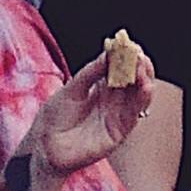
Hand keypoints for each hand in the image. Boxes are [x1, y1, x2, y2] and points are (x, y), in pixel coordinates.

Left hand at [33, 45, 153, 182]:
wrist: (45, 145)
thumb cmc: (55, 117)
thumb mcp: (71, 88)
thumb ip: (91, 72)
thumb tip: (108, 53)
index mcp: (102, 87)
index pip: (121, 68)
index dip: (127, 57)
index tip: (129, 45)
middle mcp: (114, 100)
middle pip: (135, 80)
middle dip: (139, 66)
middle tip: (139, 55)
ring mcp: (118, 115)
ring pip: (139, 95)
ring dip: (145, 80)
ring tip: (143, 68)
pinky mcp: (120, 131)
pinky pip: (135, 114)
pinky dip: (143, 99)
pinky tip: (145, 87)